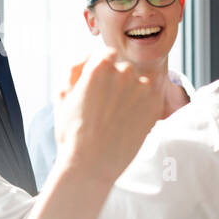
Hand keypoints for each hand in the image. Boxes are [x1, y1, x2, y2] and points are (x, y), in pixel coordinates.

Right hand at [52, 45, 159, 185]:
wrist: (92, 163)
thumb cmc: (72, 132)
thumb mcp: (63, 95)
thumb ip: (74, 69)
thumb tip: (89, 55)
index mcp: (99, 65)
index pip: (108, 55)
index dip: (103, 72)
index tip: (100, 89)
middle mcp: (123, 71)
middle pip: (124, 69)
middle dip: (118, 84)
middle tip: (107, 108)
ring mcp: (141, 87)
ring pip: (139, 84)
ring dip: (132, 95)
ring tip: (118, 118)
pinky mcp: (154, 103)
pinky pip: (151, 97)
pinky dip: (144, 106)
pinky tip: (130, 122)